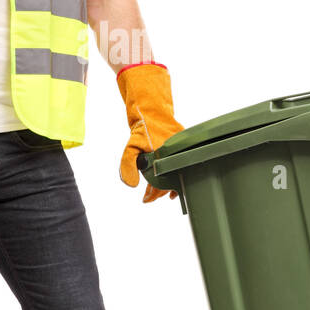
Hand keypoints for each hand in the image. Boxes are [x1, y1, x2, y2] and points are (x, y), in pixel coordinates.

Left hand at [116, 61, 183, 203]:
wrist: (152, 108)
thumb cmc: (141, 127)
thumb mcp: (131, 147)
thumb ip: (128, 165)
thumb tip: (131, 185)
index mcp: (164, 158)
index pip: (161, 184)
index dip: (154, 194)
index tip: (146, 200)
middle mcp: (174, 156)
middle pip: (170, 180)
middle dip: (161, 191)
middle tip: (151, 198)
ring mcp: (179, 150)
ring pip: (176, 172)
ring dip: (169, 183)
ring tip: (163, 193)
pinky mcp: (181, 145)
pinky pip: (179, 162)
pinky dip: (175, 171)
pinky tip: (172, 178)